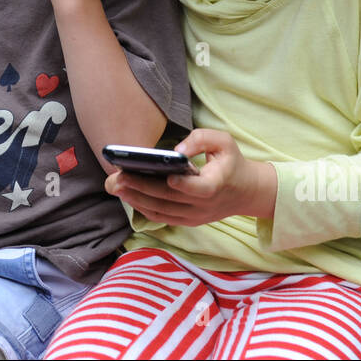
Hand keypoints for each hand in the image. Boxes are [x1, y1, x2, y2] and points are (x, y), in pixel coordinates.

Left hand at [106, 128, 277, 225]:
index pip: (200, 189)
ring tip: (115, 186)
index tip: (167, 176)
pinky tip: (127, 195)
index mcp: (217, 184)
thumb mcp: (224, 141)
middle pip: (170, 199)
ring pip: (162, 211)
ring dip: (136, 200)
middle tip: (118, 178)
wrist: (245, 191)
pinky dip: (143, 208)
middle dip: (141, 188)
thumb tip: (177, 150)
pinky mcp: (187, 221)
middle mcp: (205, 205)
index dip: (183, 185)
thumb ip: (202, 139)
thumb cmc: (230, 161)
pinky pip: (162, 217)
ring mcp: (195, 216)